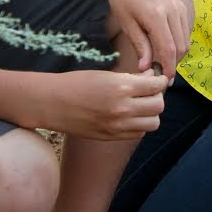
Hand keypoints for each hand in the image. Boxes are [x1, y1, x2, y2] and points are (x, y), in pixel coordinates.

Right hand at [37, 69, 167, 139]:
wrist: (51, 103)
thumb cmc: (77, 83)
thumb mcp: (106, 75)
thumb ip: (131, 79)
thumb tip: (153, 77)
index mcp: (121, 87)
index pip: (156, 85)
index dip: (160, 80)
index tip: (157, 78)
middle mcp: (122, 108)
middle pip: (159, 106)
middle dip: (157, 97)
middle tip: (149, 91)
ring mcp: (117, 126)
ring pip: (153, 123)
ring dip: (151, 113)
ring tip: (141, 105)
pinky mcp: (111, 137)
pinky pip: (138, 133)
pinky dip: (140, 125)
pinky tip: (130, 116)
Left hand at [112, 0, 191, 80]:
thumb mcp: (126, 22)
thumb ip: (140, 45)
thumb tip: (146, 68)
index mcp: (157, 16)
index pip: (169, 50)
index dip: (168, 68)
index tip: (163, 82)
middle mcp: (173, 11)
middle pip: (181, 47)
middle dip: (173, 64)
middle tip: (159, 75)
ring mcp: (179, 8)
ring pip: (185, 41)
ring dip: (176, 55)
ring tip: (161, 63)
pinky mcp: (181, 6)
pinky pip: (184, 32)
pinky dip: (177, 44)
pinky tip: (164, 49)